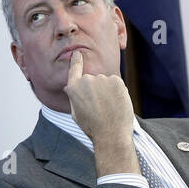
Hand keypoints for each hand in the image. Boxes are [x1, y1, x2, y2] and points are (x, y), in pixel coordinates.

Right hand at [64, 49, 134, 174]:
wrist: (111, 134)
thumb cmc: (93, 127)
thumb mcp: (76, 113)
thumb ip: (74, 97)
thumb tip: (70, 87)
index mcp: (74, 88)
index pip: (74, 69)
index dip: (76, 61)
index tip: (78, 53)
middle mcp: (86, 80)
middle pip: (93, 79)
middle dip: (97, 89)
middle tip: (101, 107)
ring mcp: (102, 79)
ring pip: (106, 82)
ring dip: (108, 91)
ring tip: (109, 108)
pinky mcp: (116, 80)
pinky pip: (117, 83)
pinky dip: (118, 92)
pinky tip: (116, 104)